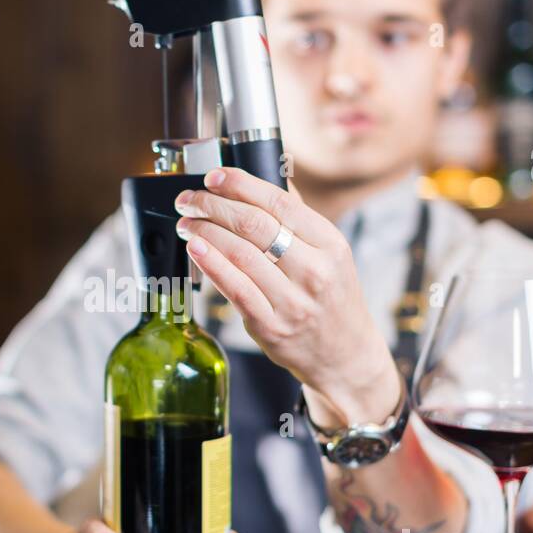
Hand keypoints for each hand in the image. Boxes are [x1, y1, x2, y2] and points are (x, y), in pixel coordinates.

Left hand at [174, 167, 399, 427]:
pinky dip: (210, 264)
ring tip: (187, 222)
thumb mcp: (332, 254)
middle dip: (213, 205)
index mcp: (331, 244)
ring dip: (205, 232)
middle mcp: (314, 271)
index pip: (280, 203)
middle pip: (254, 225)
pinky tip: (196, 248)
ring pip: (239, 254)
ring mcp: (292, 301)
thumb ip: (299, 219)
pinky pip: (234, 288)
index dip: (241, 184)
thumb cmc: (333, 299)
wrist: (345, 356)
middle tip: (190, 198)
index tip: (215, 176)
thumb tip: (265, 180)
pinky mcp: (270, 326)